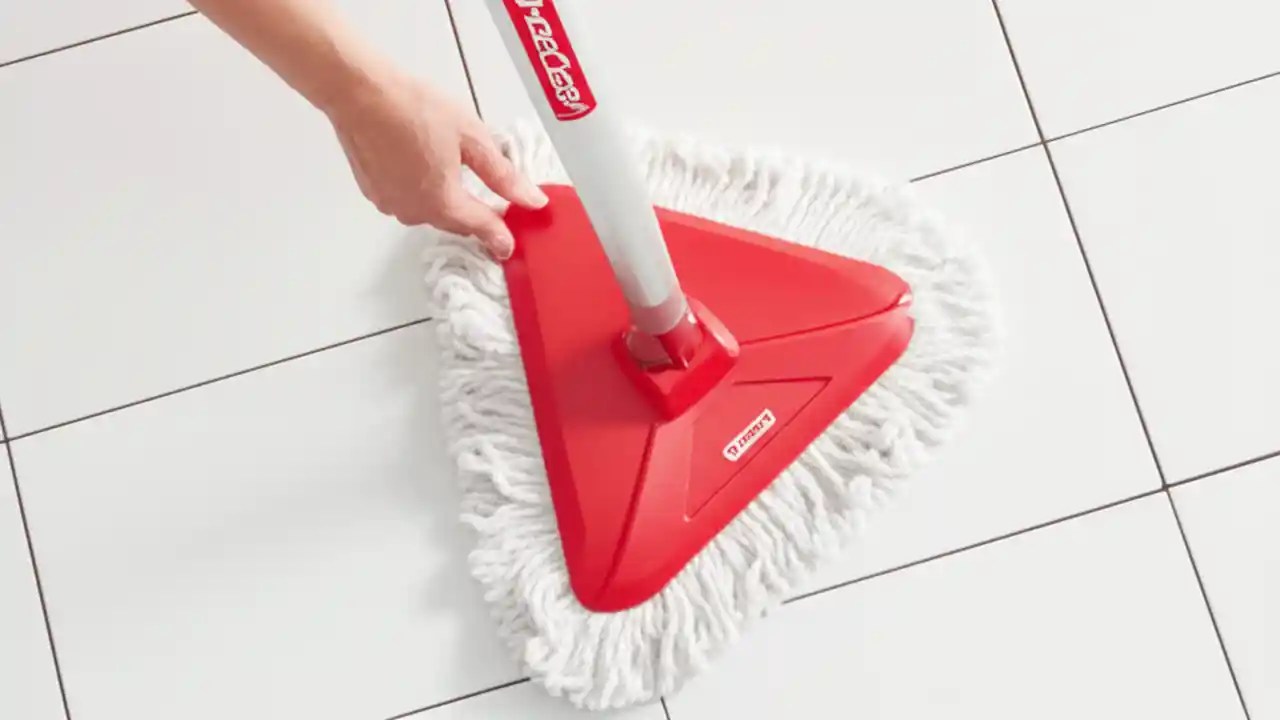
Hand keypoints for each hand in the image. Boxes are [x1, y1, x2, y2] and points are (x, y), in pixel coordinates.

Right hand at [324, 70, 546, 259]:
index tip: (510, 245)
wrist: (360, 93)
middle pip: (455, 222)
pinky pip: (407, 199)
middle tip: (493, 205)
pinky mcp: (373, 192)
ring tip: (455, 172)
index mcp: (443, 203)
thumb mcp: (472, 138)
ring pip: (430, 211)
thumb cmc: (415, 108)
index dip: (500, 236)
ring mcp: (390, 204)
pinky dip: (421, 190)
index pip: (480, 227)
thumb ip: (503, 176)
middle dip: (475, 216)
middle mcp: (414, 212)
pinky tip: (424, 162)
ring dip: (447, 201)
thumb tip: (531, 200)